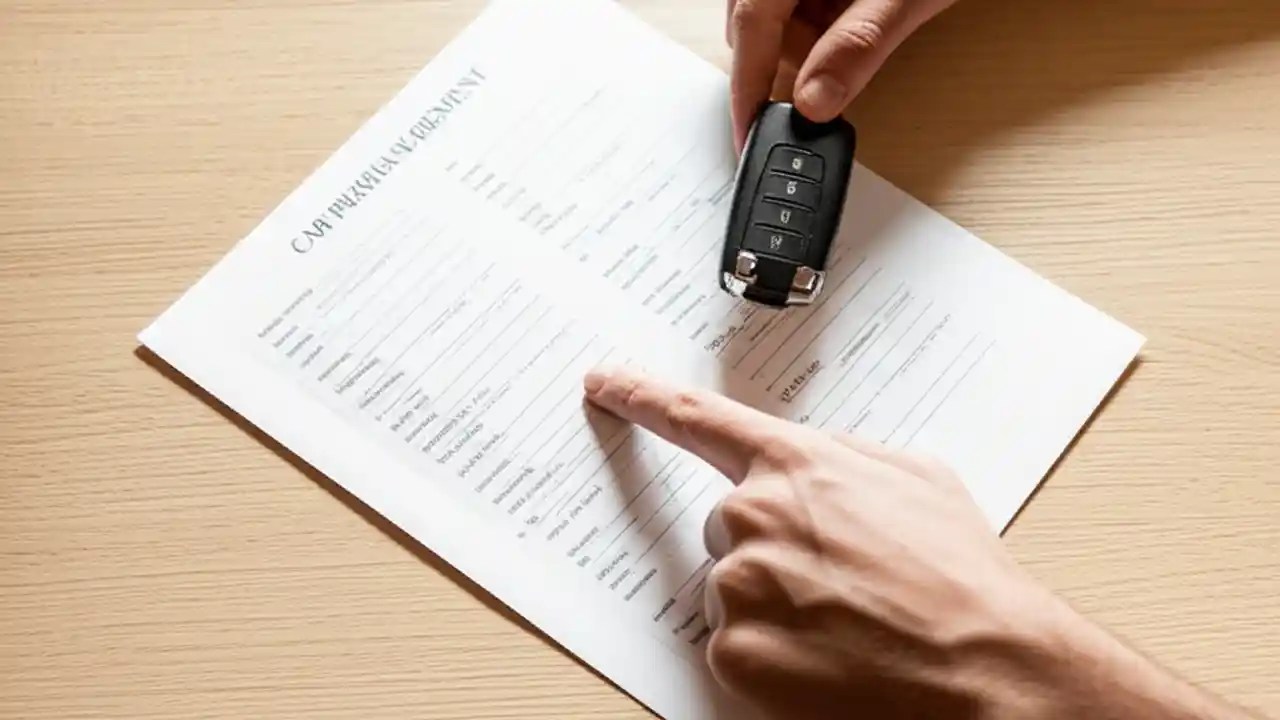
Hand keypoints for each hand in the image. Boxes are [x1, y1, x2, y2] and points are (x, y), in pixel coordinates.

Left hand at [583, 365, 1264, 719]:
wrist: (988, 669)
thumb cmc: (962, 579)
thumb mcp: (918, 481)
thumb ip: (844, 460)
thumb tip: (810, 469)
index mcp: (797, 465)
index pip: (699, 419)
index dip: (643, 397)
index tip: (605, 384)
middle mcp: (755, 516)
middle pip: (726, 528)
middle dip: (769, 549)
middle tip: (835, 581)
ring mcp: (740, 586)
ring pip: (730, 590)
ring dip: (772, 606)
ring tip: (843, 626)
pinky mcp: (733, 652)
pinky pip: (734, 648)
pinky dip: (771, 660)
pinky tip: (826, 662)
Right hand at [726, 0, 957, 148]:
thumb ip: (857, 47)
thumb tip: (815, 102)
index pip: (750, 29)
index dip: (746, 88)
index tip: (748, 132)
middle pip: (755, 21)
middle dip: (788, 59)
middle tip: (827, 82)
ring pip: (775, 12)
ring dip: (809, 36)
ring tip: (861, 23)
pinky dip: (818, 15)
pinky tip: (853, 8)